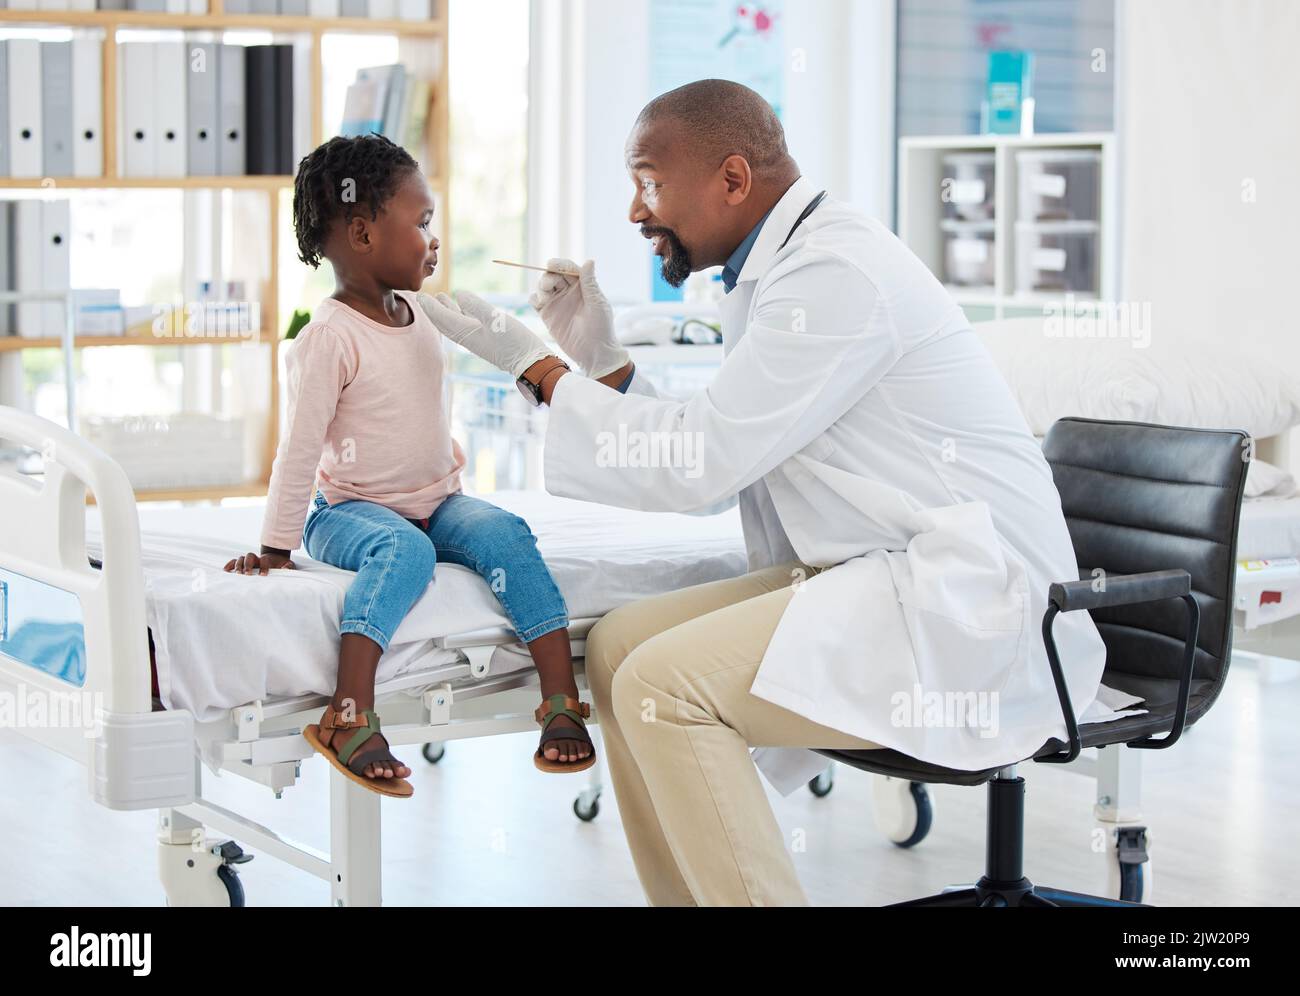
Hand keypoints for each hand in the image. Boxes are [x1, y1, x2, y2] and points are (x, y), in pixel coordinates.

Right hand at [224, 549, 294, 574]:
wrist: (275, 560)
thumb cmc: (281, 564)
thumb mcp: (288, 565)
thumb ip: (289, 567)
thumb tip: (286, 568)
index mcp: (267, 559)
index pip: (264, 560)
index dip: (264, 567)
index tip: (263, 575)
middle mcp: (257, 558)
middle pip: (249, 556)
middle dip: (248, 565)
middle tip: (248, 575)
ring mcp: (249, 560)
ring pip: (241, 558)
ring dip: (238, 565)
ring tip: (238, 574)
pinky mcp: (243, 564)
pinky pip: (234, 561)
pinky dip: (230, 565)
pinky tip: (226, 570)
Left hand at [418, 290, 551, 378]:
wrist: (530, 362)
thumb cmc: (515, 342)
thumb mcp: (495, 319)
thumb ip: (476, 306)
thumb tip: (458, 294)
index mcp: (466, 333)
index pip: (442, 318)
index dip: (430, 307)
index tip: (420, 296)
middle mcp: (468, 337)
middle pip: (444, 323)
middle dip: (433, 310)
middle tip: (423, 297)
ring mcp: (477, 339)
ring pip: (454, 324)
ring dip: (445, 311)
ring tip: (441, 298)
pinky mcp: (486, 339)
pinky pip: (465, 325)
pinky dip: (458, 315)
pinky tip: (463, 308)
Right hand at [528, 258, 628, 378]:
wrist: (594, 353)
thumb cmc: (601, 328)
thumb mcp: (597, 304)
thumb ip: (590, 283)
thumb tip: (589, 260)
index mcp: (583, 287)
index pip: (568, 269)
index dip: (559, 264)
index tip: (551, 264)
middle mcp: (569, 292)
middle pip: (553, 275)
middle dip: (548, 276)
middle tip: (548, 285)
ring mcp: (557, 303)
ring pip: (543, 286)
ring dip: (540, 287)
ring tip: (544, 298)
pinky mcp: (548, 315)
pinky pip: (536, 301)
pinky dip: (534, 298)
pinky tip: (539, 303)